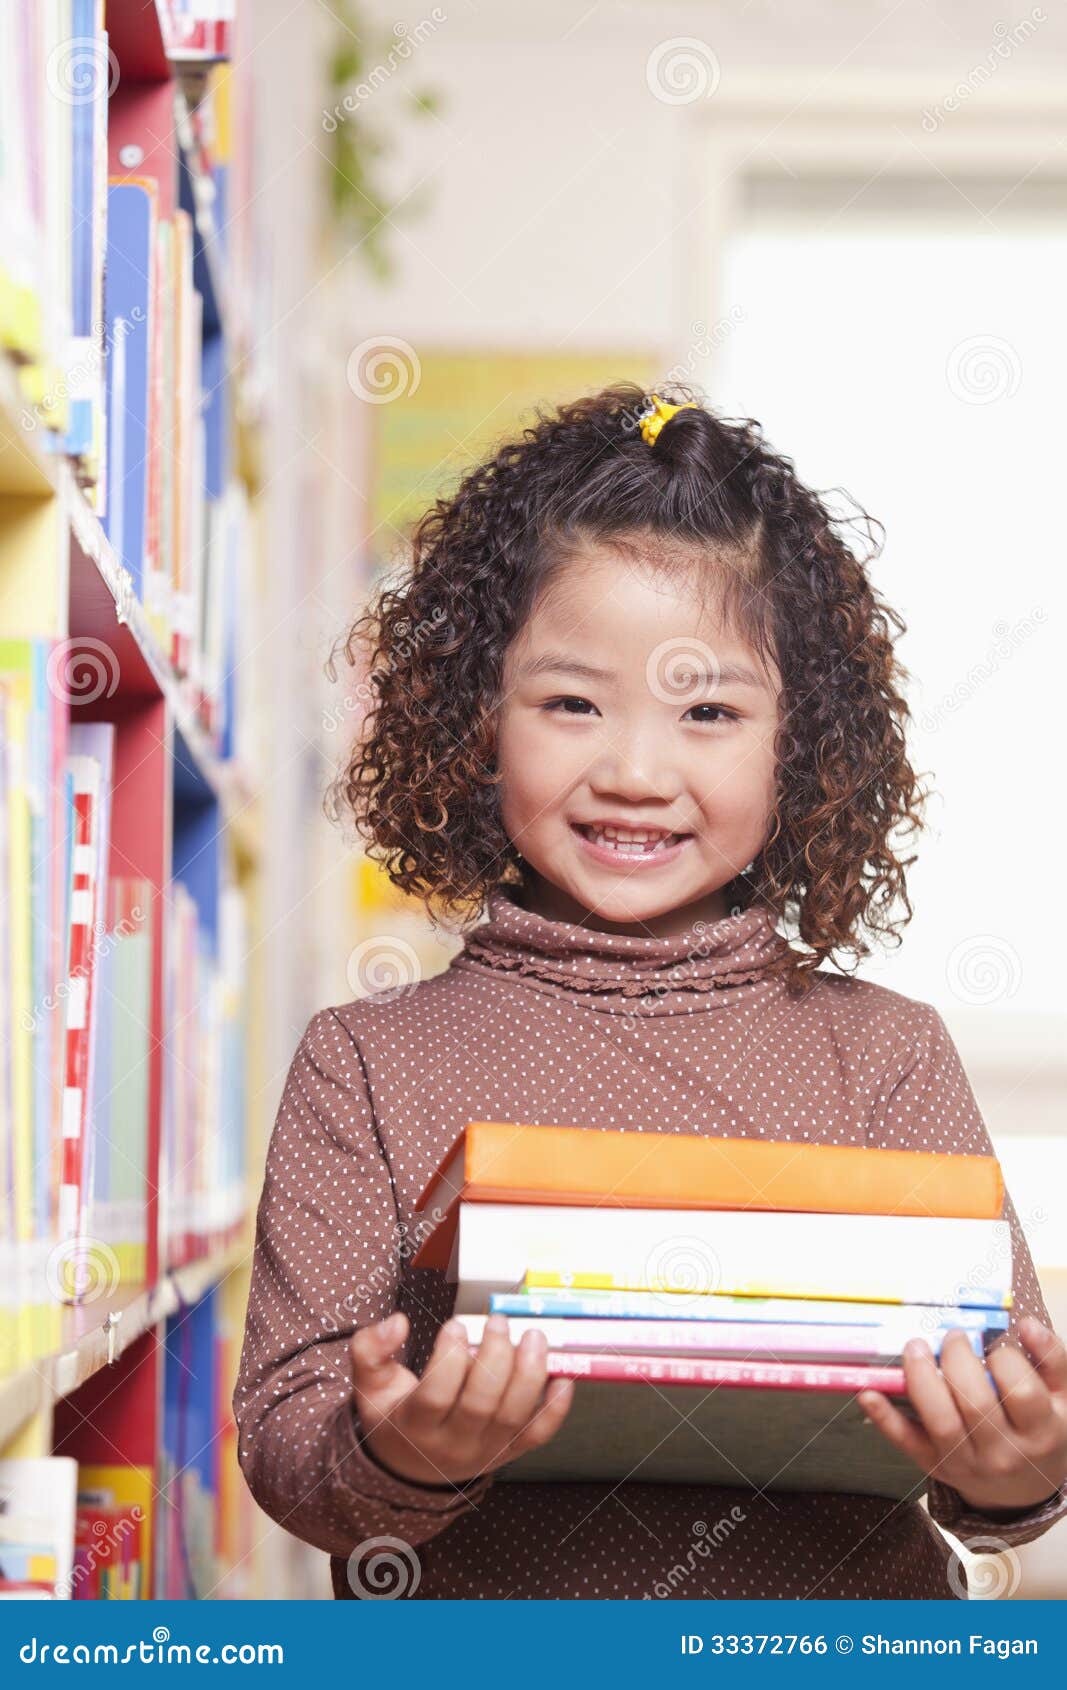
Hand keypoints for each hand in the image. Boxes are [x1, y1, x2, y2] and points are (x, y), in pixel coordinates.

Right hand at [349, 1310, 573, 1487]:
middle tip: (499, 1321)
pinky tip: (563, 1376)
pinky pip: (538, 1434)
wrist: (410, 1467)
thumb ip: (371, 1349)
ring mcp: (485, 1451)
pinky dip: (556, 1407)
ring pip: (513, 1417)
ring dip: (529, 1374)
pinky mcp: (509, 1452)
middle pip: (480, 1405)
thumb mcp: (370, 1384)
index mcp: (415, 1426)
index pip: (435, 1395)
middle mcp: (453, 1444)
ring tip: (534, 1336)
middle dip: (495, 1358)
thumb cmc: (393, 1415)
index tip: (457, 1324)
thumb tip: (398, 1322)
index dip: (449, 1358)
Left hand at [859, 1316, 1066, 1514]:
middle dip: (957, 1359)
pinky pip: (907, 1443)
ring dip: (920, 1378)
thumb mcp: (1062, 1396)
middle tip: (953, 1337)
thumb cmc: (1042, 1428)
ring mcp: (967, 1463)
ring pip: (940, 1421)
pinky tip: (869, 1392)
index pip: (1020, 1391)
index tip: (994, 1346)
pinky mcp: (936, 1467)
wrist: (1025, 1488)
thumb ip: (1051, 1357)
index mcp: (1041, 1432)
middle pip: (975, 1404)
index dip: (1004, 1358)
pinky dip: (884, 1418)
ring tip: (915, 1347)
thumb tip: (1026, 1324)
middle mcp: (1004, 1453)